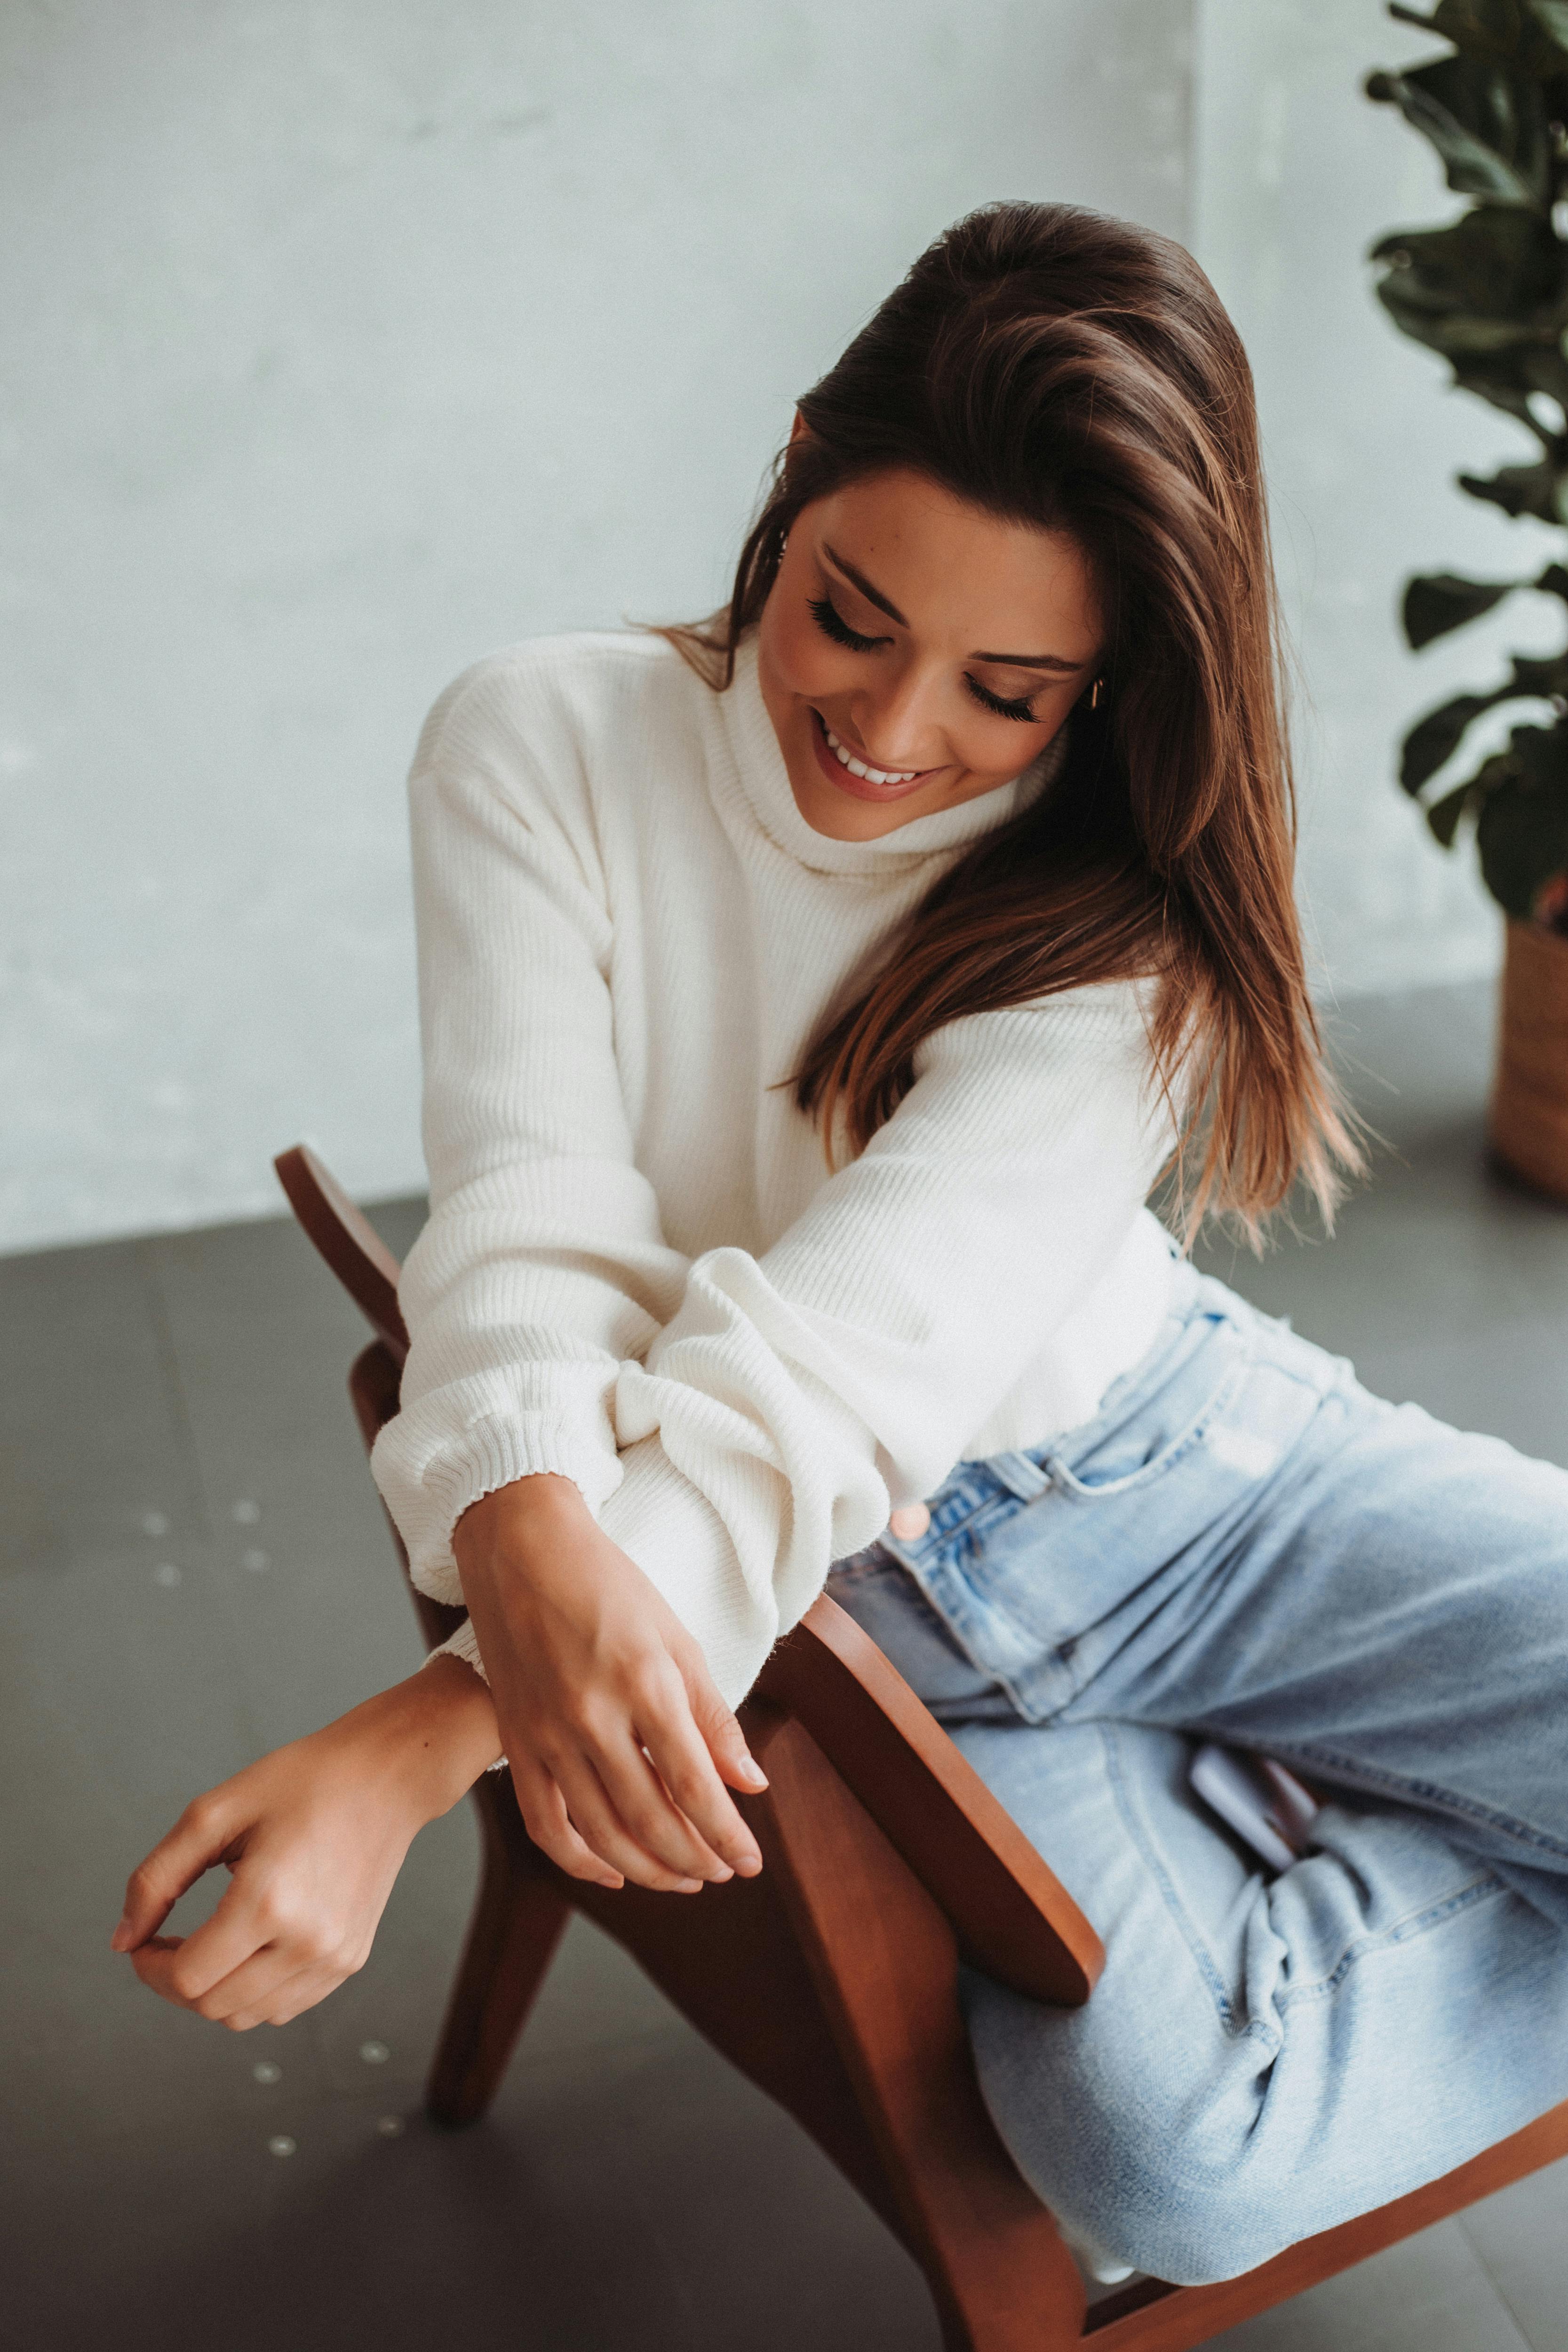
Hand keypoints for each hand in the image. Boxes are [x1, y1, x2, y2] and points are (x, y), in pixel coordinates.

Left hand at [112, 1659, 500, 2027]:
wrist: (386, 1776)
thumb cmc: (303, 1782)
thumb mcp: (213, 1813)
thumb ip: (156, 1879)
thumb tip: (122, 1941)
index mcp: (269, 1899)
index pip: (188, 1978)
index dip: (149, 1968)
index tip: (143, 1943)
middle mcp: (307, 1940)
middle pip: (212, 2006)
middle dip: (174, 1983)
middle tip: (167, 1943)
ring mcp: (334, 1956)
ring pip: (246, 2016)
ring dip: (212, 1991)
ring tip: (208, 1943)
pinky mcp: (350, 1960)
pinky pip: (282, 2007)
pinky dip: (251, 1991)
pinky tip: (249, 1947)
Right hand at [453, 1475, 767, 1896]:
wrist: (522, 1551)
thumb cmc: (610, 1587)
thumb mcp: (677, 1640)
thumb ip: (713, 1717)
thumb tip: (750, 1784)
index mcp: (645, 1684)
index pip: (694, 1786)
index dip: (726, 1834)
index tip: (750, 1861)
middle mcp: (593, 1718)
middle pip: (650, 1820)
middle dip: (693, 1859)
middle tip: (720, 1872)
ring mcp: (547, 1734)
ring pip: (600, 1834)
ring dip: (647, 1869)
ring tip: (681, 1879)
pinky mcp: (515, 1742)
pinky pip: (544, 1824)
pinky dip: (579, 1860)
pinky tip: (613, 1871)